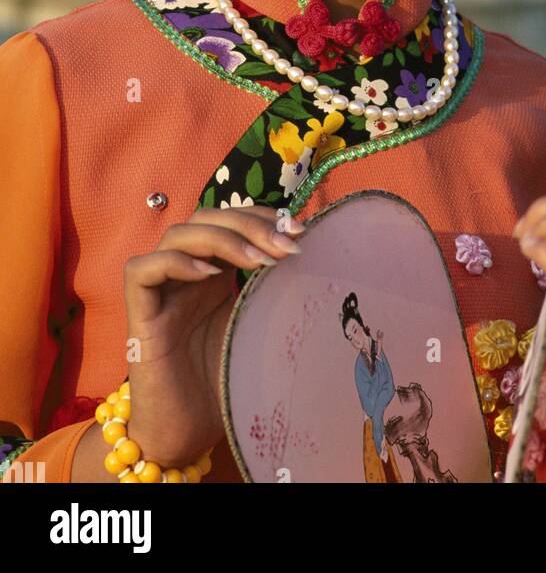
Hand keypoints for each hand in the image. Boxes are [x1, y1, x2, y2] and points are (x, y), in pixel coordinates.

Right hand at [122, 203, 303, 468]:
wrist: (189, 433)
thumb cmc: (225, 381)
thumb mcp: (257, 324)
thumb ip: (271, 289)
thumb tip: (304, 250)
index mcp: (214, 273)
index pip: (230, 219)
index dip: (261, 216)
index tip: (298, 228)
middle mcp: (185, 275)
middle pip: (206, 218)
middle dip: (250, 223)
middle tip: (287, 244)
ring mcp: (161, 292)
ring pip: (177, 234)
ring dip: (223, 238)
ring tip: (260, 260)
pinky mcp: (139, 316)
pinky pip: (141, 270)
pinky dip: (175, 262)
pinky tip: (211, 275)